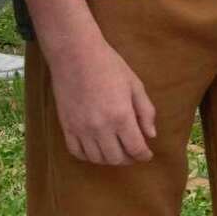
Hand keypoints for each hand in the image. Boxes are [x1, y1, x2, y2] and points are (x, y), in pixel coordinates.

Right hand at [46, 26, 156, 165]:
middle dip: (129, 159)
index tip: (147, 155)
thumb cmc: (110, 67)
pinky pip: (77, 152)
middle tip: (134, 153)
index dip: (144, 155)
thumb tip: (151, 135)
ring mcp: (80, 129)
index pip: (135, 148)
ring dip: (109, 159)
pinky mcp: (66, 127)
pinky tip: (97, 149)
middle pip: (116, 158)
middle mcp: (100, 127)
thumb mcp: (136, 86)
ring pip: (96, 158)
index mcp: (121, 116)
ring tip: (117, 151)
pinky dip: (89, 156)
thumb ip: (146, 112)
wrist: (76, 56)